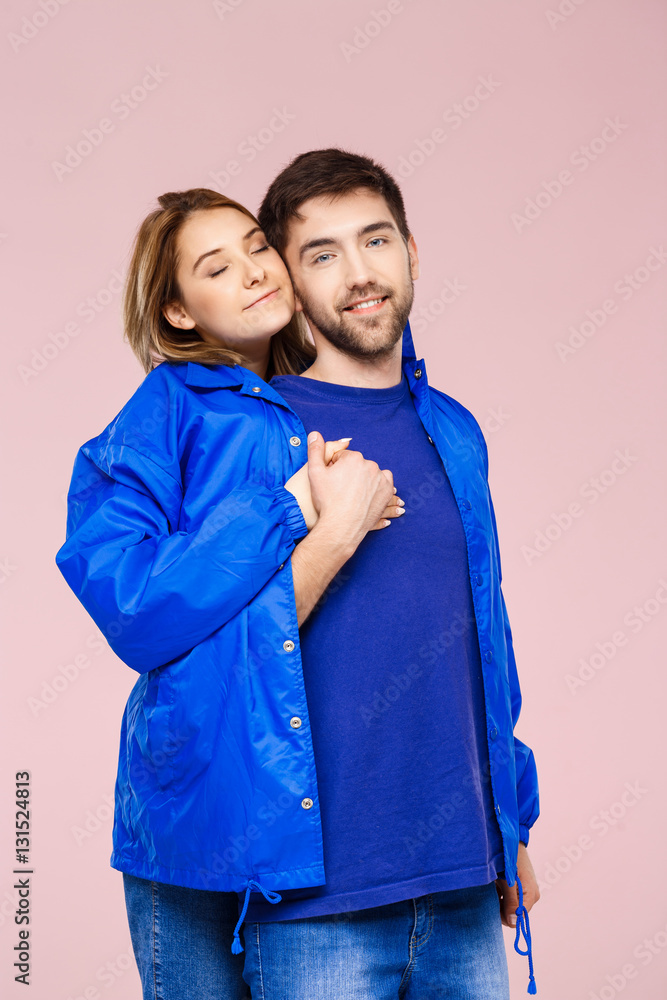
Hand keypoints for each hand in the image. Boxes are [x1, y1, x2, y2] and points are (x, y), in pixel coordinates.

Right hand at [285, 436, 403, 531]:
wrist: (341, 526)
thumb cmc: (327, 501)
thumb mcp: (314, 473)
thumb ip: (315, 450)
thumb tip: (315, 433)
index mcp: (353, 458)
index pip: (343, 458)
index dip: (334, 469)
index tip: (331, 481)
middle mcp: (370, 465)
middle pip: (357, 465)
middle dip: (350, 474)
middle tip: (341, 491)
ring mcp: (381, 479)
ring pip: (370, 474)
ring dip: (364, 480)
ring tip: (353, 495)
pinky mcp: (387, 492)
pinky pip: (383, 485)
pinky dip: (377, 488)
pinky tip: (367, 495)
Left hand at [495, 843, 539, 927]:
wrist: (509, 839)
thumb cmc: (509, 858)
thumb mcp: (508, 880)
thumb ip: (510, 901)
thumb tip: (514, 924)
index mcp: (531, 895)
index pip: (518, 917)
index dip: (505, 915)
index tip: (493, 904)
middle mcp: (531, 895)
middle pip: (513, 912)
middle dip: (500, 906)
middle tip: (491, 892)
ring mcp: (525, 890)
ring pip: (509, 905)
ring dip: (498, 898)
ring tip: (493, 885)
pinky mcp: (519, 886)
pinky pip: (508, 897)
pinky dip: (499, 893)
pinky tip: (494, 884)